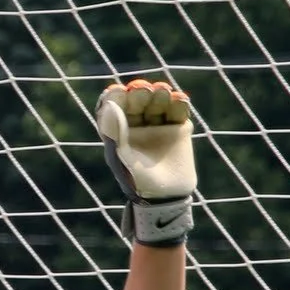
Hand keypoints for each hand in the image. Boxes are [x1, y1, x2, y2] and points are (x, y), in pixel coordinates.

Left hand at [98, 78, 194, 247]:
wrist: (166, 198)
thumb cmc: (137, 181)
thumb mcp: (121, 157)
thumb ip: (115, 132)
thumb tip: (110, 105)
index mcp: (118, 131)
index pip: (115, 106)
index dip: (116, 96)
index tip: (119, 91)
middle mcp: (138, 125)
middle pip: (138, 101)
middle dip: (140, 93)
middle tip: (145, 91)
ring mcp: (159, 125)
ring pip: (158, 102)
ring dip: (160, 94)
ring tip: (162, 92)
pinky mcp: (179, 128)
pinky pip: (178, 110)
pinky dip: (179, 102)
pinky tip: (179, 98)